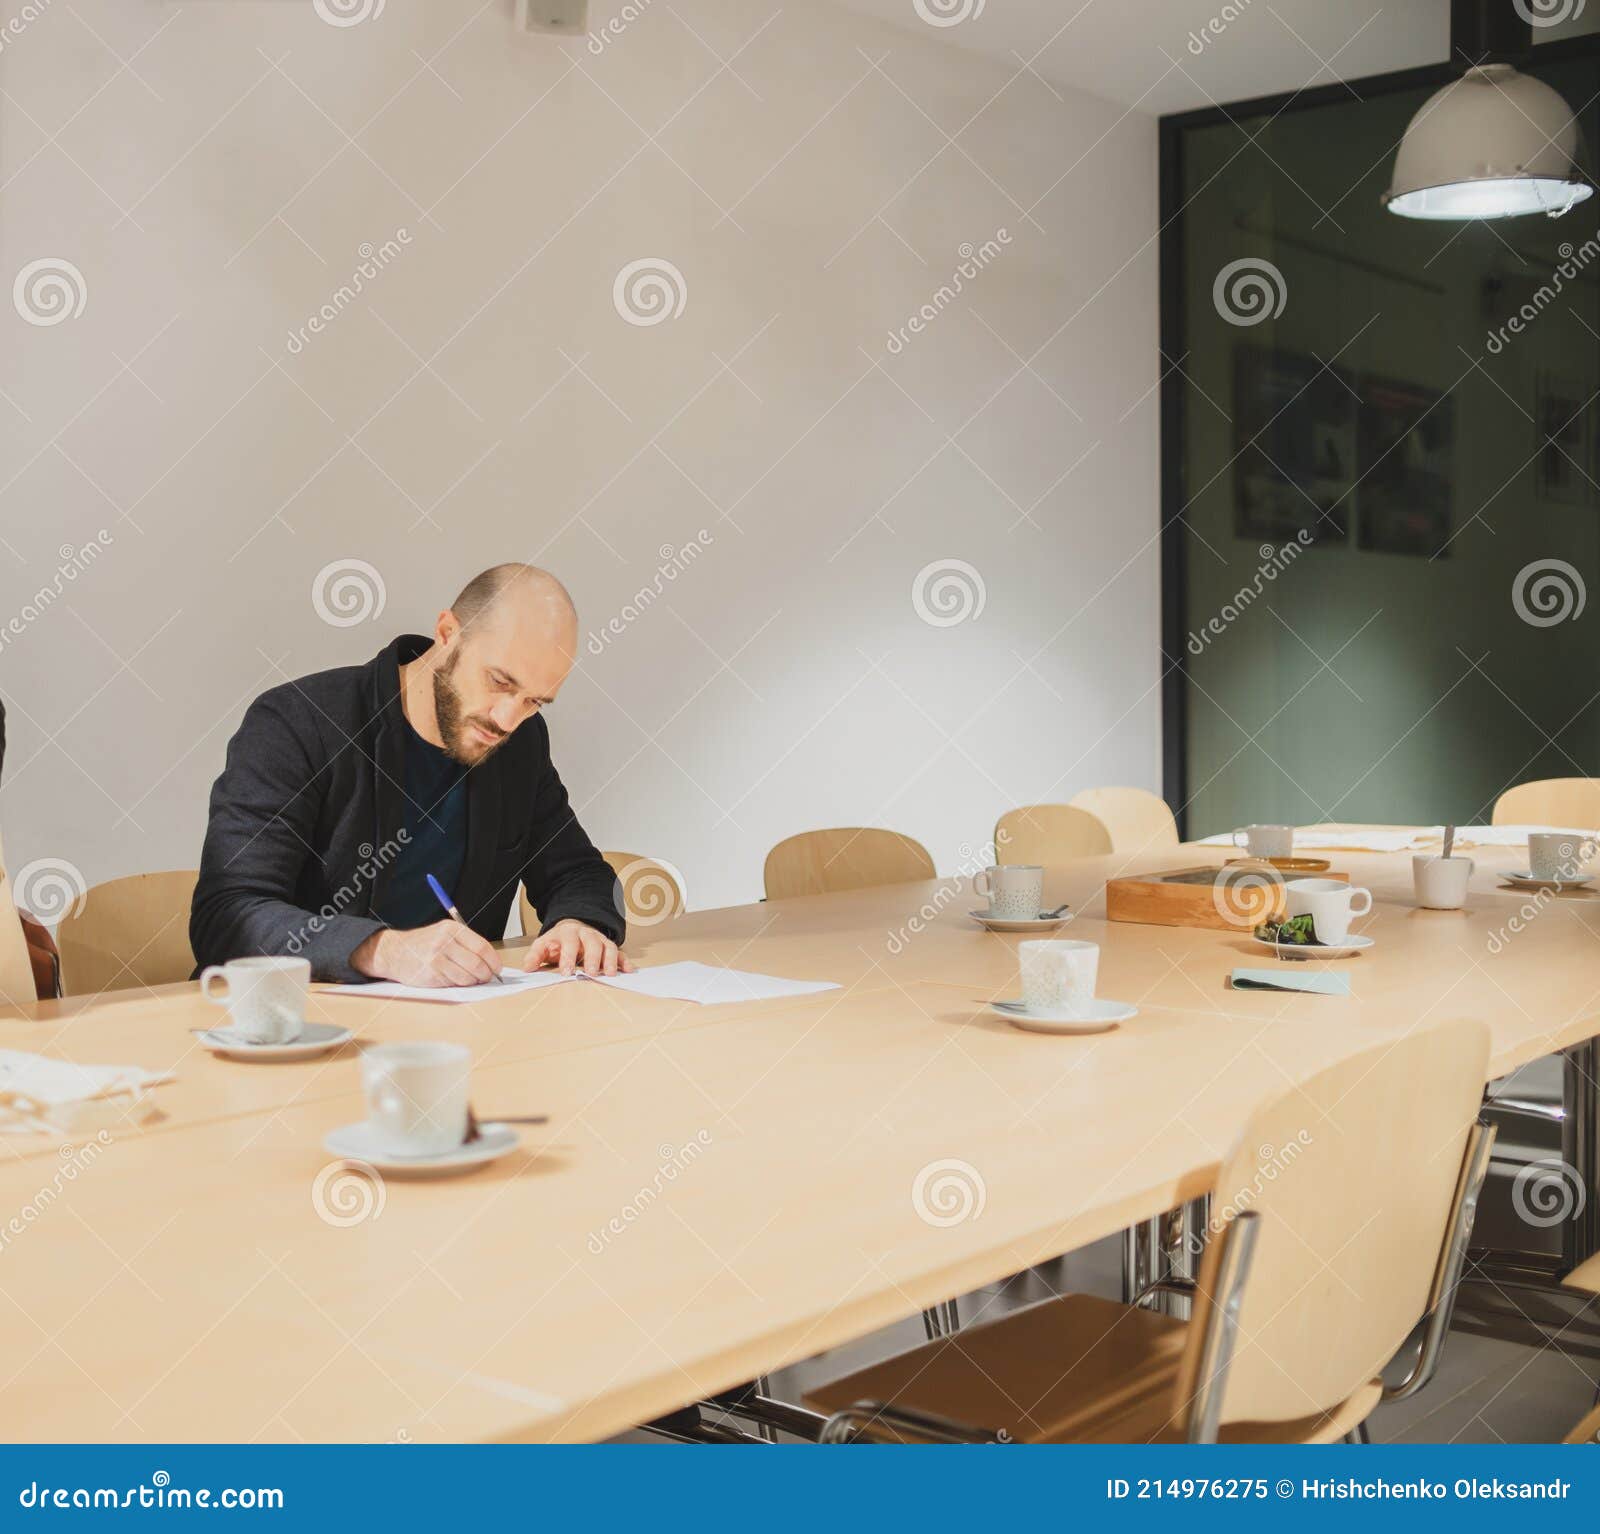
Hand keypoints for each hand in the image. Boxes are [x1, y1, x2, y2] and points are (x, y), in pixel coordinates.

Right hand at [350, 922, 502, 987]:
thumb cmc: (423, 944)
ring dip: (474, 982)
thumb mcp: (444, 933)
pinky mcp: (431, 974)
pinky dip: (459, 984)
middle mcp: (444, 942)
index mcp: (452, 929)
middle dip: (486, 974)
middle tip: (487, 977)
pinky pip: (454, 983)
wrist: (394, 952)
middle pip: (477, 964)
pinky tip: (455, 979)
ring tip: (472, 979)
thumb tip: (490, 960)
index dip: (494, 961)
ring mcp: (436, 959)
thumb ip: (466, 943)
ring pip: (467, 977)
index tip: (498, 968)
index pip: (482, 947)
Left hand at [526, 918, 632, 976]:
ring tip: (609, 974)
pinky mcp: (609, 947)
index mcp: (569, 933)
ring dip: (610, 960)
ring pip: (608, 946)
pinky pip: (620, 952)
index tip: (567, 971)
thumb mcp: (543, 945)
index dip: (568, 956)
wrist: (572, 928)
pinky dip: (624, 961)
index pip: (569, 943)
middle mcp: (587, 934)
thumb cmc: (558, 941)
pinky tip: (628, 970)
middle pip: (592, 942)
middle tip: (590, 973)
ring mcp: (600, 940)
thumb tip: (527, 968)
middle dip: (592, 958)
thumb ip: (535, 955)